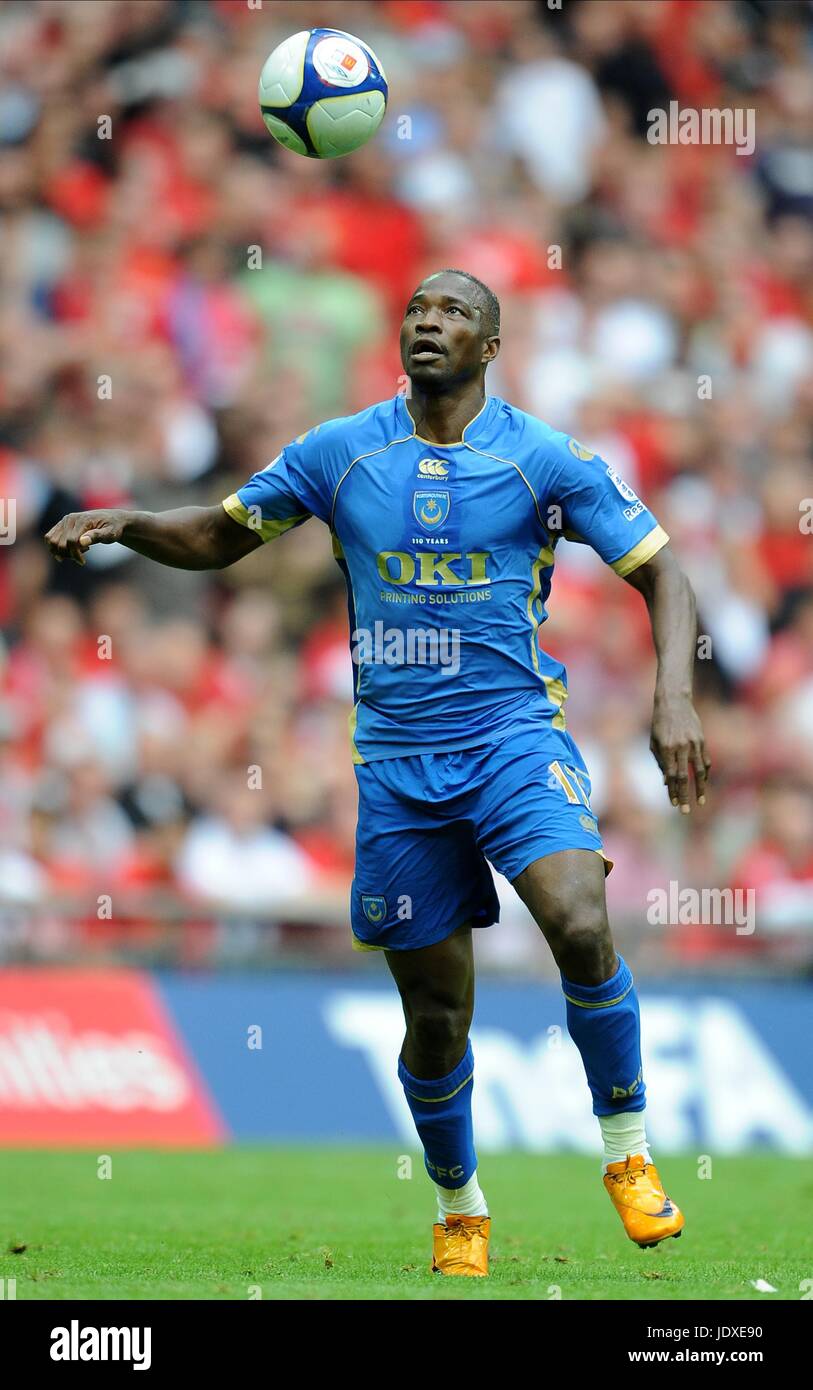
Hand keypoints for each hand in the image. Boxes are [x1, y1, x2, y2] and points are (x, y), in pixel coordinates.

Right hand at [44, 510, 127, 565]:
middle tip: (81, 556)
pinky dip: (57, 547)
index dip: (74, 555)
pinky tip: (71, 549)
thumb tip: (82, 541)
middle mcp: (70, 518)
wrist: (112, 519)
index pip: (71, 542)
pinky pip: (50, 538)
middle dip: (68, 554)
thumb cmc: (114, 528)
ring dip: (61, 551)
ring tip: (77, 551)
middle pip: (59, 543)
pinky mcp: (61, 524)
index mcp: (82, 520)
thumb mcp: (111, 534)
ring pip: (51, 540)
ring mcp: (64, 521)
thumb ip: (97, 536)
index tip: (82, 562)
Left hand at [650, 693, 709, 813]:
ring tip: (700, 802)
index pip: (671, 775)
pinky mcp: (702, 740)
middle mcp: (681, 747)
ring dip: (699, 788)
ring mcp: (693, 743)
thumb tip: (668, 782)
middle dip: (684, 795)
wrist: (673, 702)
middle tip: (684, 811)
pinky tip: (703, 783)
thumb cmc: (659, 723)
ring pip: (699, 770)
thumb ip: (661, 762)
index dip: (673, 791)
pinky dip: (704, 773)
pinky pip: (705, 760)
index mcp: (666, 748)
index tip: (674, 804)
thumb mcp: (654, 742)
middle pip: (684, 776)